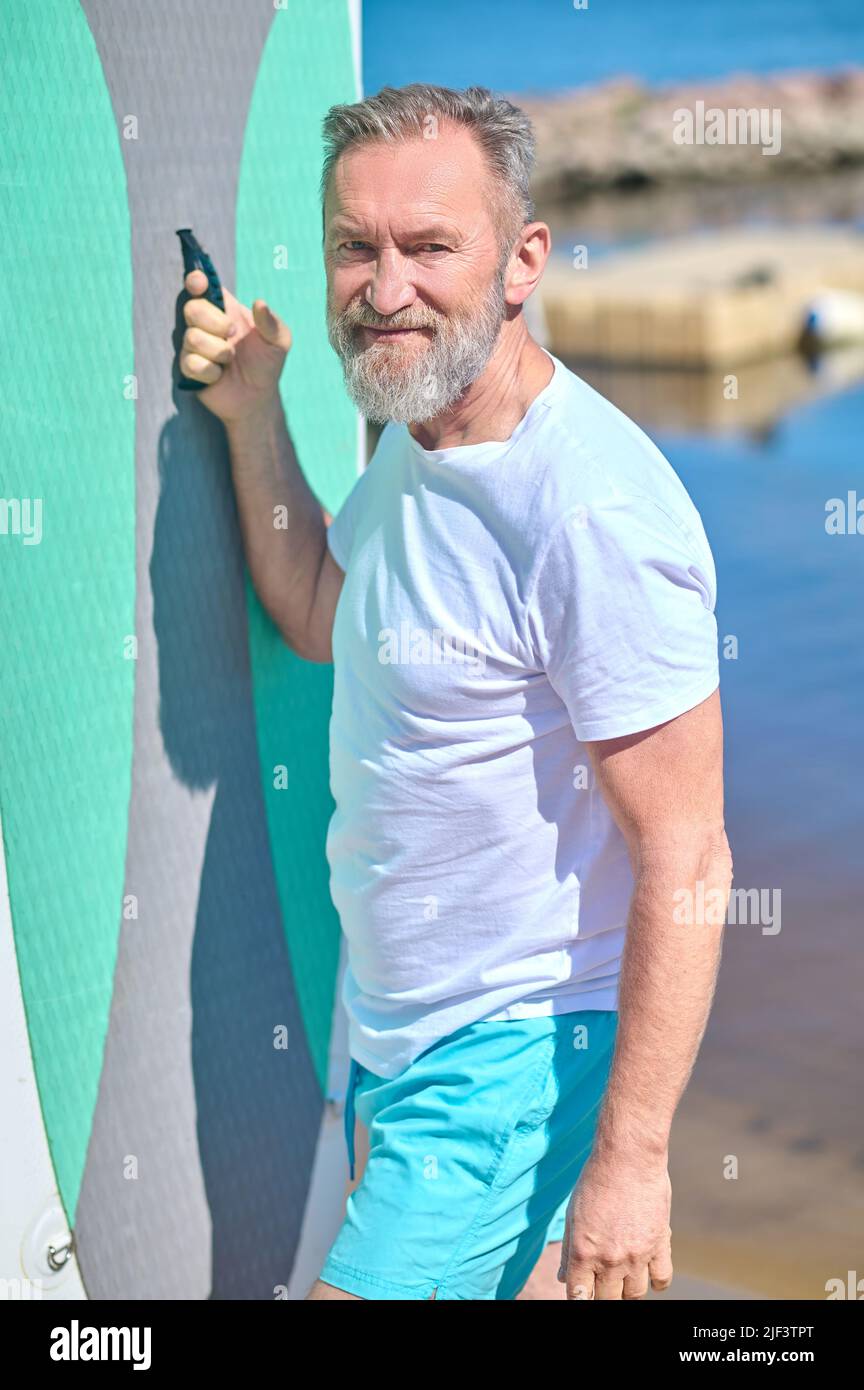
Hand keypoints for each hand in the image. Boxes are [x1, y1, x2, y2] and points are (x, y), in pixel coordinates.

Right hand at [178, 269, 292, 424]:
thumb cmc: (267, 363)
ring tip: (230, 360)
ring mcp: (193, 345)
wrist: (258, 397)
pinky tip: (219, 376)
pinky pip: (191, 363)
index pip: (200, 286)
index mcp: (224, 308)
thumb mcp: (279, 341)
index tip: (200, 283)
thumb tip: (260, 303)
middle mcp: (204, 323)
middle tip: (233, 335)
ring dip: (218, 351)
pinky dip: (211, 371)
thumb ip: (272, 322)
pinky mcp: (189, 368)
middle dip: (216, 323)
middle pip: (191, 308)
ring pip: (192, 338)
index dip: (195, 281)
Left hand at [558, 1151, 672, 1299]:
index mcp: (583, 1252)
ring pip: (634, 1295)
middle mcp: (609, 1259)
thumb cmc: (595, 1182)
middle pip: (607, 1300)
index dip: (580, 1299)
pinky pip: (662, 1280)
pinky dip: (656, 1281)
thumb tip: (563, 1278)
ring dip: (627, 1290)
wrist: (628, 1158)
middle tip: (603, 1283)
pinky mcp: (660, 1245)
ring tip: (624, 1275)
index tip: (584, 1294)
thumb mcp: (573, 1214)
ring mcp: (636, 1255)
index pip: (579, 1297)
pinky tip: (648, 1270)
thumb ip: (568, 1250)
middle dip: (603, 1295)